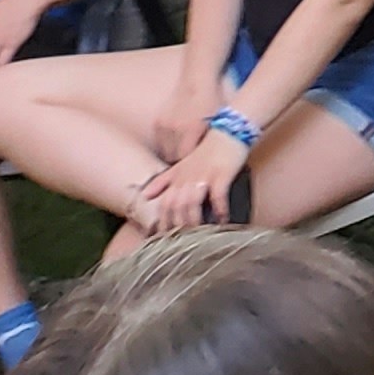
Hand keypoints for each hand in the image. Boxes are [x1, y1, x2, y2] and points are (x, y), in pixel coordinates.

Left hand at [130, 130, 249, 235]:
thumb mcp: (180, 164)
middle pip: (176, 206)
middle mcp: (187, 177)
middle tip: (184, 241)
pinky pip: (218, 196)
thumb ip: (163, 180)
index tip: (167, 237)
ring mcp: (204, 176)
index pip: (164, 203)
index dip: (163, 221)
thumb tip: (145, 195)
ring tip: (201, 233)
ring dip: (195, 220)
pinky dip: (220, 210)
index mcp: (177, 177)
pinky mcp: (221, 174)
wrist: (228, 133)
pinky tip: (223, 220)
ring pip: (192, 203)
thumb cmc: (206, 151)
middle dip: (178, 225)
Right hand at [150, 71, 221, 163]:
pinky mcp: (158, 121)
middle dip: (181, 162)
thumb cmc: (213, 102)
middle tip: (190, 163)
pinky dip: (166, 145)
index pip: (184, 158)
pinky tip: (176, 143)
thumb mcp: (219, 122)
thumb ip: (211, 141)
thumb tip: (211, 160)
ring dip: (172, 154)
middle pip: (173, 157)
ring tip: (183, 153)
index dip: (191, 164)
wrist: (197, 81)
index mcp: (191, 129)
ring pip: (164, 151)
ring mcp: (164, 125)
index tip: (196, 166)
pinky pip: (159, 141)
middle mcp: (175, 128)